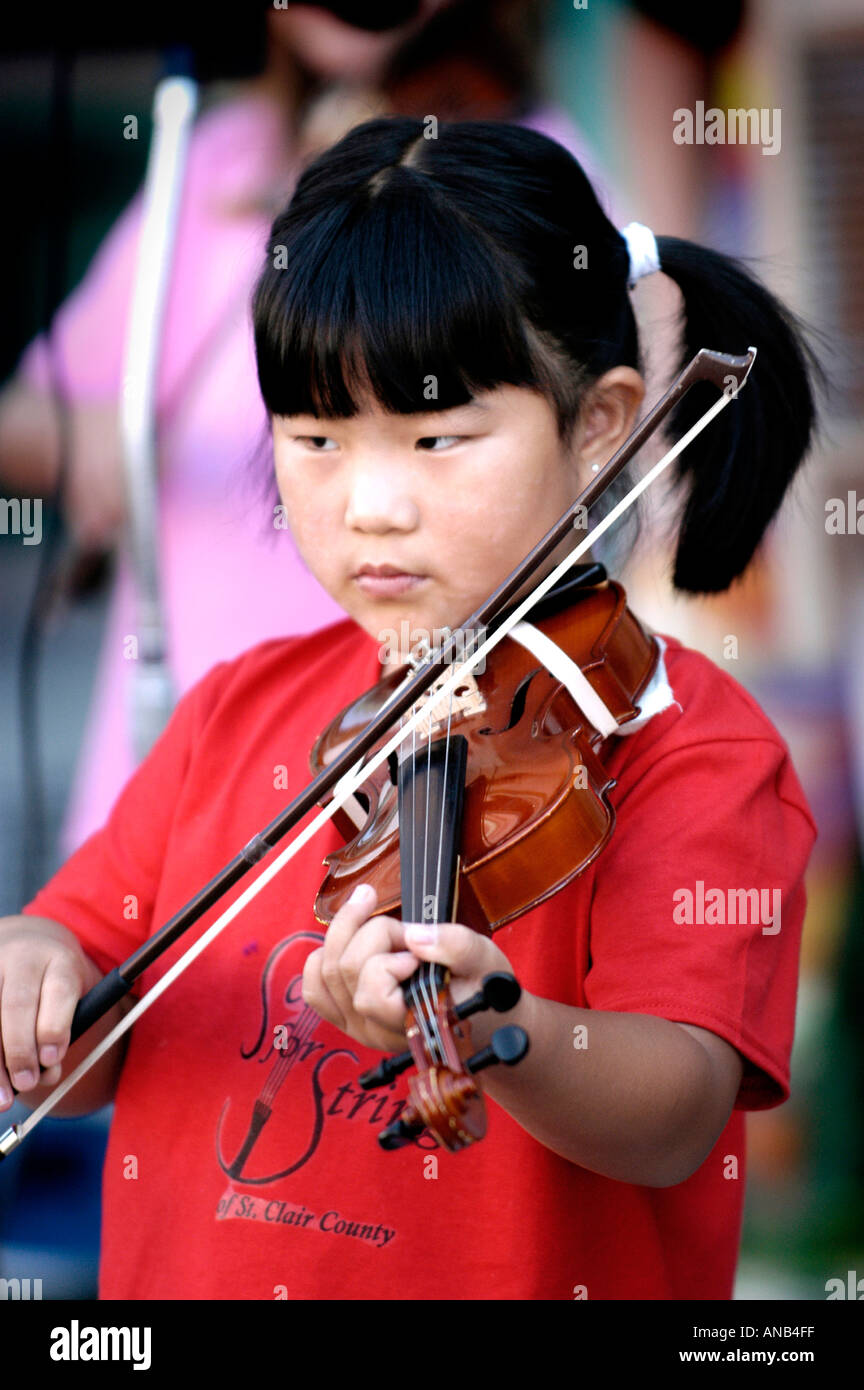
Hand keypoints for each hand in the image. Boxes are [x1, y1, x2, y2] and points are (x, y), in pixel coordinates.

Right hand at [0, 916, 94, 1107]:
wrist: (26, 947)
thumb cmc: (51, 987)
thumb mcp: (70, 1000)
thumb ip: (62, 1035)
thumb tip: (47, 1074)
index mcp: (60, 961)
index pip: (59, 990)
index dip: (54, 1027)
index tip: (51, 1061)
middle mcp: (24, 957)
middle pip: (18, 1003)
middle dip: (20, 1049)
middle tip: (25, 1083)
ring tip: (3, 1098)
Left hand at [302, 883, 514, 1053]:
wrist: (481, 1020)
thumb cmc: (483, 990)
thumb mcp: (485, 959)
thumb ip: (454, 945)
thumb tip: (414, 935)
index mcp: (410, 1023)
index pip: (370, 992)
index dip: (387, 959)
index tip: (416, 950)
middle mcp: (376, 1031)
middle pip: (344, 970)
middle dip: (373, 933)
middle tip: (405, 932)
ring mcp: (356, 1026)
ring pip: (325, 970)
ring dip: (348, 933)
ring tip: (382, 924)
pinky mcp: (345, 1016)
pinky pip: (314, 985)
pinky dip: (325, 954)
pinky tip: (351, 937)